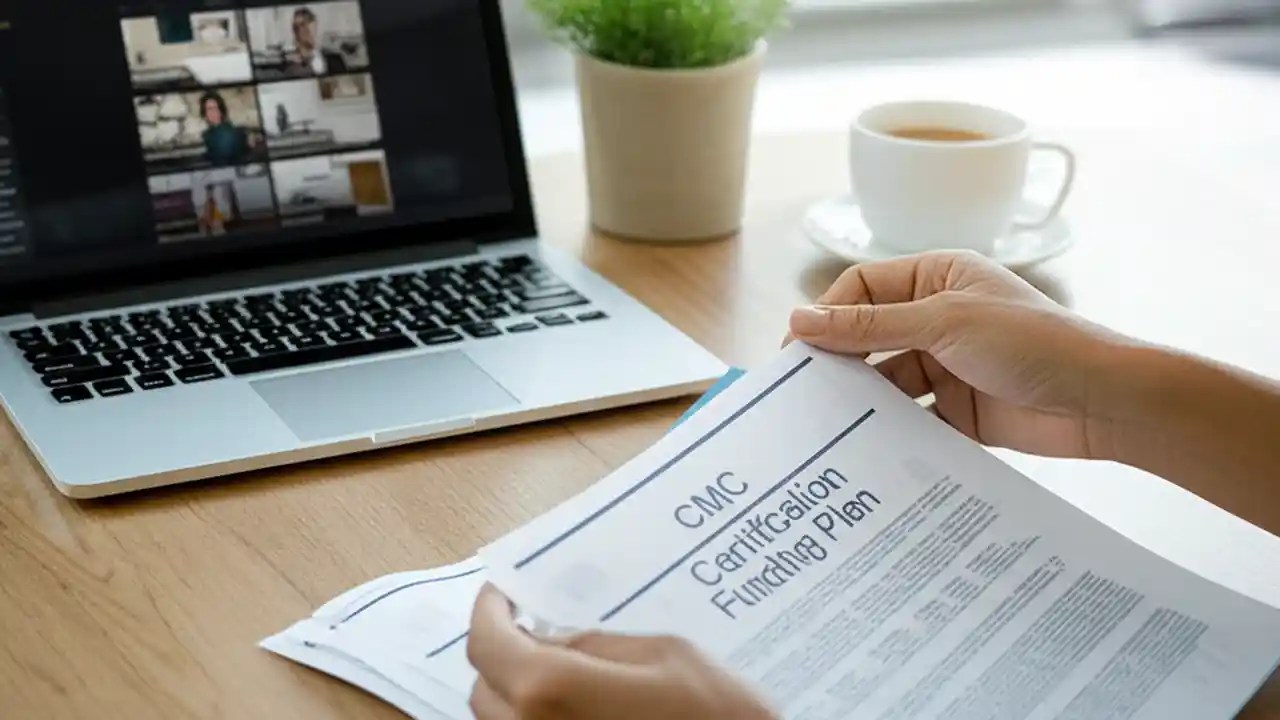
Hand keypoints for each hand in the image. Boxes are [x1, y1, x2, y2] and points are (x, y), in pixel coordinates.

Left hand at [467, 585, 776, 719]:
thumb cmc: (717, 717)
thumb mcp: (665, 655)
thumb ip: (598, 644)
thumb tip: (557, 641)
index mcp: (552, 690)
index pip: (487, 643)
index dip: (488, 612)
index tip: (500, 595)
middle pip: (484, 689)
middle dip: (503, 655)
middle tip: (536, 632)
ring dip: (517, 696)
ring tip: (559, 674)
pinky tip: (575, 711)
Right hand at [788, 251, 1136, 459]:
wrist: (1102, 402)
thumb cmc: (1034, 343)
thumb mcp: (944, 323)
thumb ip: (870, 324)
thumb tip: (800, 320)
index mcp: (937, 278)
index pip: (862, 288)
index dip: (827, 314)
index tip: (797, 351)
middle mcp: (937, 318)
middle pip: (867, 335)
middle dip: (837, 359)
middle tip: (800, 390)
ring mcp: (946, 365)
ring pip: (884, 379)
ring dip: (860, 398)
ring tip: (825, 424)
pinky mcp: (956, 411)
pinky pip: (908, 418)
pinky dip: (887, 431)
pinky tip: (863, 447)